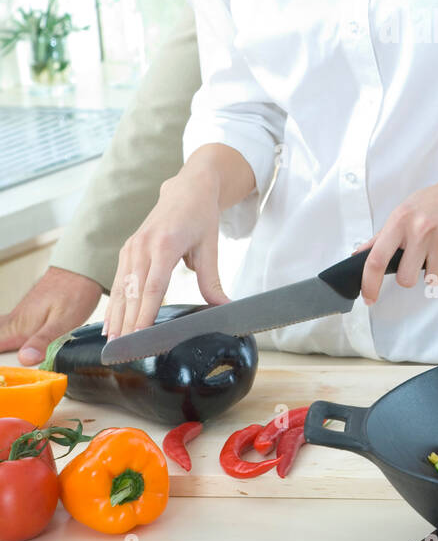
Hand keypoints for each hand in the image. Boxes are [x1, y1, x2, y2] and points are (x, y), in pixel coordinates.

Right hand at [0, 266, 103, 364]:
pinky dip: (4, 337)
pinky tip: (10, 344)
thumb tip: (25, 359)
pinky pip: (6, 328)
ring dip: (2, 346)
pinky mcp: (26, 315)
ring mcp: (19, 317)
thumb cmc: (74, 291)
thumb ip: (44, 340)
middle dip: (0, 355)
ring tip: (6, 360)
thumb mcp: (64, 320)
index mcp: (20, 327)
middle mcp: (15, 322)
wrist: (80, 269)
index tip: (0, 372)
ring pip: (0, 333)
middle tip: (3, 371)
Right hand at [103, 171, 229, 339]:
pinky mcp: (127, 249)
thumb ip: (212, 281)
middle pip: (132, 292)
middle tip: (121, 351)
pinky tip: (109, 324)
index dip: (145, 314)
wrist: (187, 189)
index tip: (140, 337)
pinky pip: (117, 281)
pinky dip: (113, 304)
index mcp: (165, 244)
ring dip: (115, 317)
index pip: (152, 287)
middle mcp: (143, 246)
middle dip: (126, 323)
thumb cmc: (201, 216)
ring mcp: (131, 247)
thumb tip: (225, 308)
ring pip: (120, 289)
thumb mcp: (210, 246)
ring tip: (112, 344)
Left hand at [357, 164, 437, 304]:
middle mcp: (420, 230)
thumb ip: (385, 234)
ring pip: (432, 280)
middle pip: (406, 279)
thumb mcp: (410, 208)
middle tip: (422, 258)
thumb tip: (361, 253)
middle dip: (413, 276)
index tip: (369, 298)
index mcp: (402, 219)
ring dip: (437, 269)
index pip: (377, 259)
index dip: (369, 284)